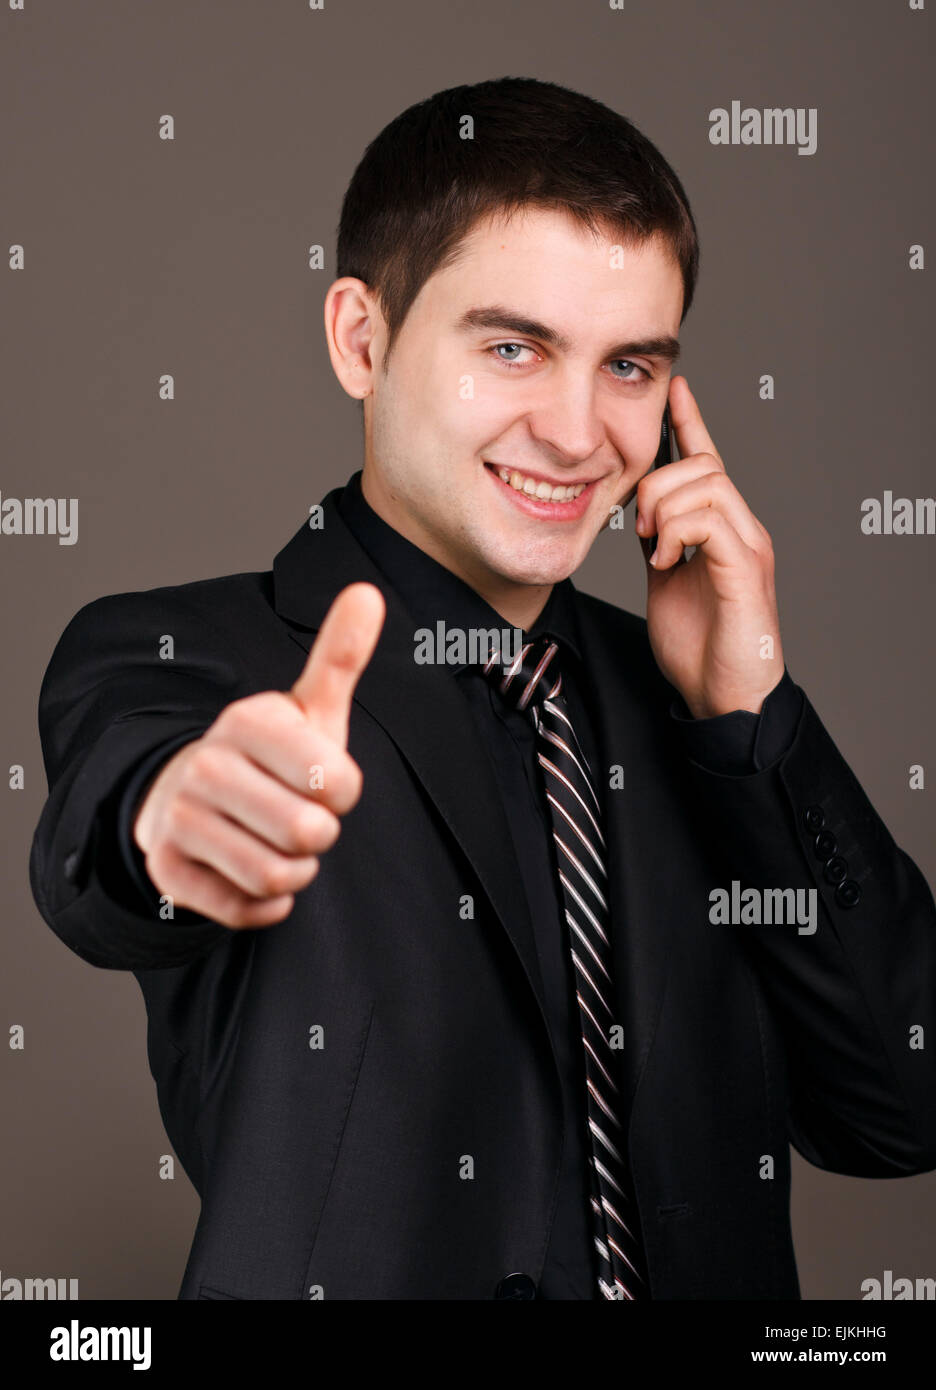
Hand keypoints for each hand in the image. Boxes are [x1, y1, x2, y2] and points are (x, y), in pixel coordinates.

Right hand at [133, 582, 385, 927]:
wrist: (187, 797)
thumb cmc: (270, 756)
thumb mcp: (308, 707)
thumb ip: (339, 656)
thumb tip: (367, 592)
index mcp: (247, 720)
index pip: (335, 781)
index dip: (343, 792)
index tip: (324, 780)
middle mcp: (204, 765)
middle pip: (306, 834)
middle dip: (319, 836)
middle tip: (300, 818)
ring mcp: (178, 818)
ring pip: (277, 876)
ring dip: (295, 872)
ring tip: (277, 843)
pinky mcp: (166, 870)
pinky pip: (243, 909)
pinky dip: (264, 905)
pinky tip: (253, 874)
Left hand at [635, 376, 783, 717]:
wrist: (723, 695)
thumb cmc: (699, 646)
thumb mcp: (665, 581)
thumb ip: (657, 542)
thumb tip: (637, 514)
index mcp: (720, 528)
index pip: (708, 459)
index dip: (691, 421)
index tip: (676, 388)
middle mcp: (741, 528)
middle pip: (702, 464)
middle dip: (656, 484)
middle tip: (639, 532)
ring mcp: (747, 545)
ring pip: (705, 483)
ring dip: (663, 510)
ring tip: (654, 551)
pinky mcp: (745, 568)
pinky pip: (709, 519)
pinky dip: (676, 533)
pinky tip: (665, 562)